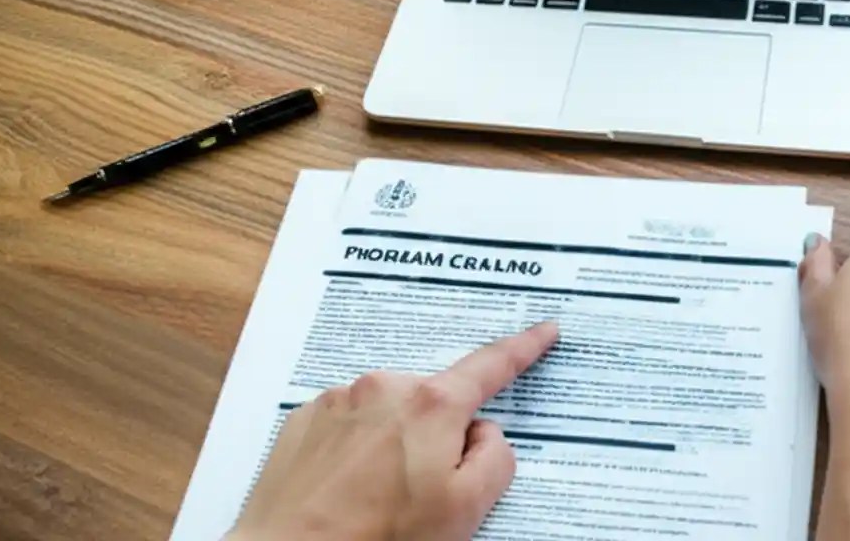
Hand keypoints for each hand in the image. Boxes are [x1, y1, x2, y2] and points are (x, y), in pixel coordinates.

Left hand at [227, 322, 558, 540]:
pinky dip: (357, 453)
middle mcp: (385, 388)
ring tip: (377, 500)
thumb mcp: (466, 509)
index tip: (544, 330)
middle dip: (440, 438)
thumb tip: (482, 434)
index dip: (524, 348)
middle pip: (436, 404)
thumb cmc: (377, 538)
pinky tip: (348, 491)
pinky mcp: (306, 421)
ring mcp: (340, 401)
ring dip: (394, 447)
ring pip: (390, 416)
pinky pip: (350, 427)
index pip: (492, 366)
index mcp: (432, 405)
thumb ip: (494, 458)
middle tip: (425, 492)